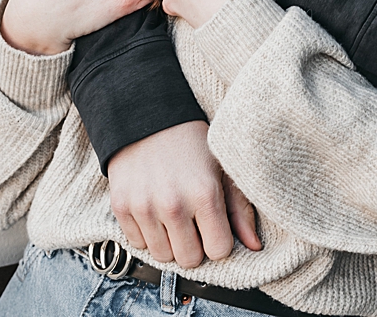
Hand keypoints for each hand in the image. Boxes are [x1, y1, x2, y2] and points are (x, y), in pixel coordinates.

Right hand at [106, 120, 261, 267]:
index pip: (218, 251)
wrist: (147, 118)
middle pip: (190, 259)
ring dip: (169, 242)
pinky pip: (137, 245)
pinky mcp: (122, 207)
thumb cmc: (191, 143)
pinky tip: (154, 211)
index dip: (219, 240)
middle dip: (195, 246)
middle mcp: (173, 205)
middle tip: (193, 222)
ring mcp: (144, 207)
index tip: (214, 226)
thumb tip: (254, 247)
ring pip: (162, 257)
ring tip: (173, 216)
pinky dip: (147, 234)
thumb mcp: (223, 168)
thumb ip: (240, 210)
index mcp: (204, 194)